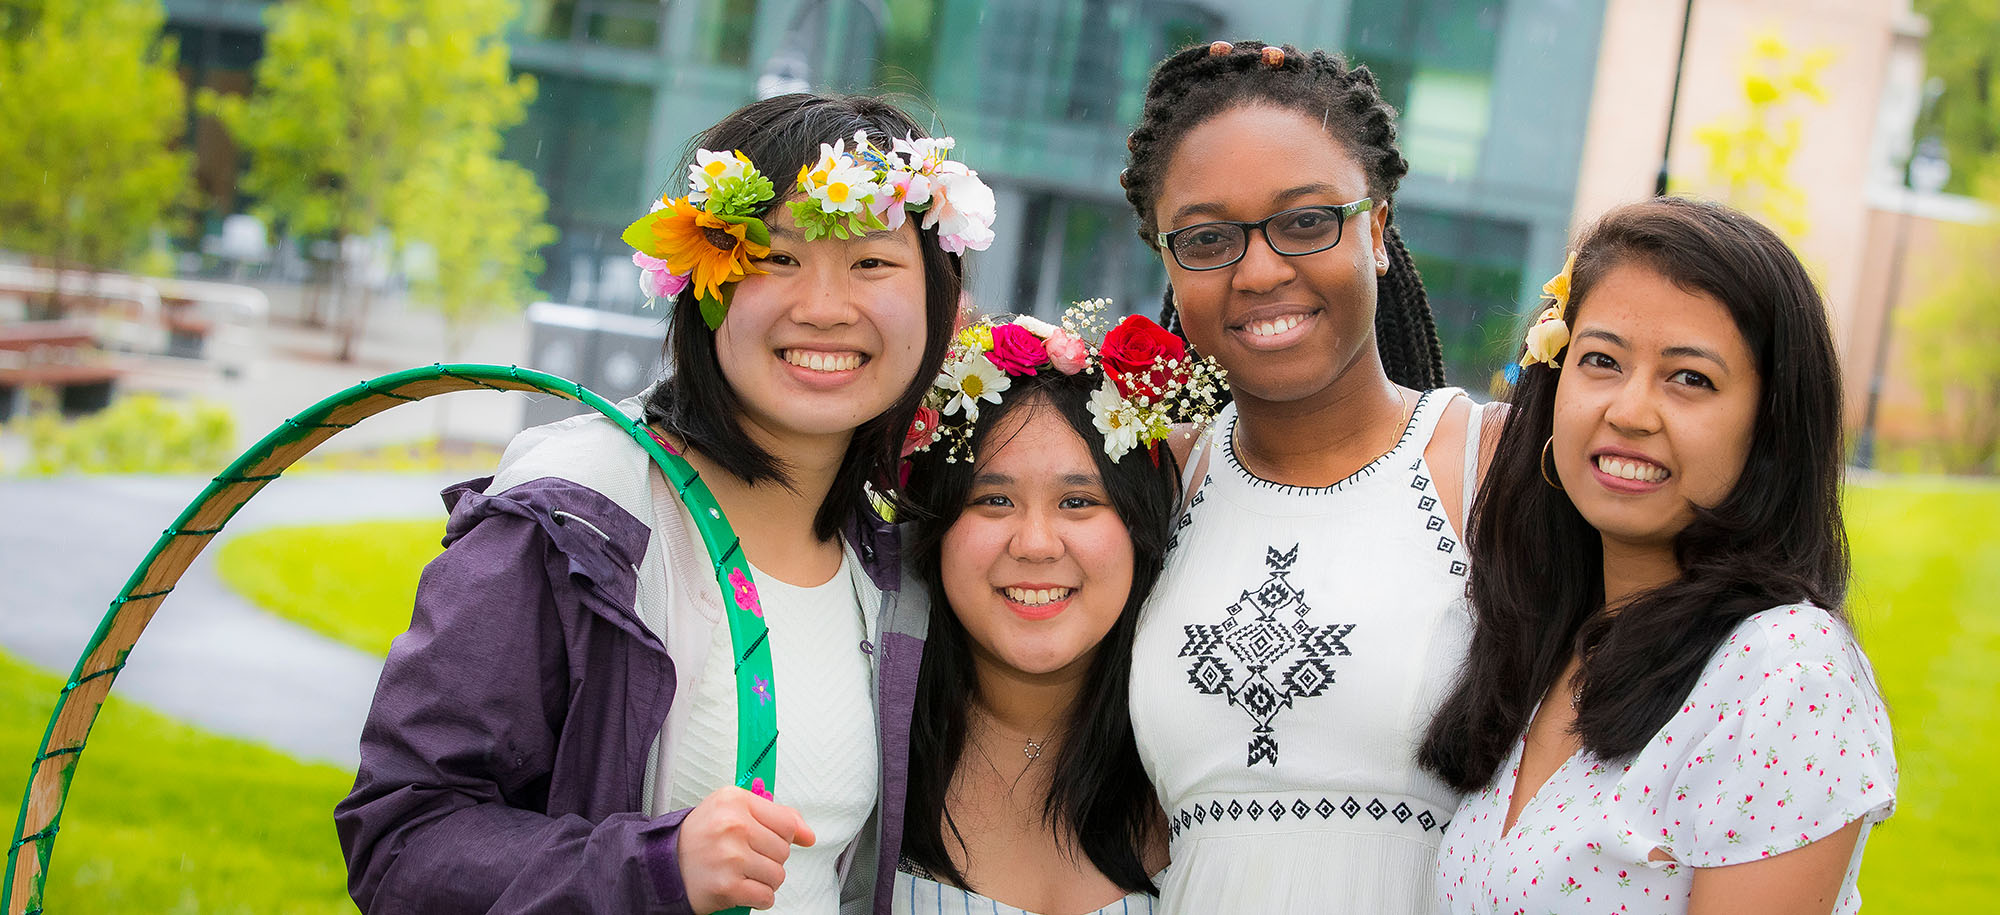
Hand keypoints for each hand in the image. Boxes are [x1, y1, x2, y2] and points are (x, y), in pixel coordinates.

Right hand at [677, 785, 817, 912]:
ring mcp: (731, 857)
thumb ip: (774, 816)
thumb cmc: (700, 836)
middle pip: (783, 851)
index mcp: (735, 801)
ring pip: (777, 875)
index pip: (787, 823)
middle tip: (746, 856)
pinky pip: (765, 896)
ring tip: (742, 872)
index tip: (779, 842)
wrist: (664, 864)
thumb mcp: (732, 809)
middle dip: (769, 858)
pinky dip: (758, 896)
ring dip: (763, 879)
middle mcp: (733, 826)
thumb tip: (808, 835)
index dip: (786, 836)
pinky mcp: (728, 886)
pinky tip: (741, 887)